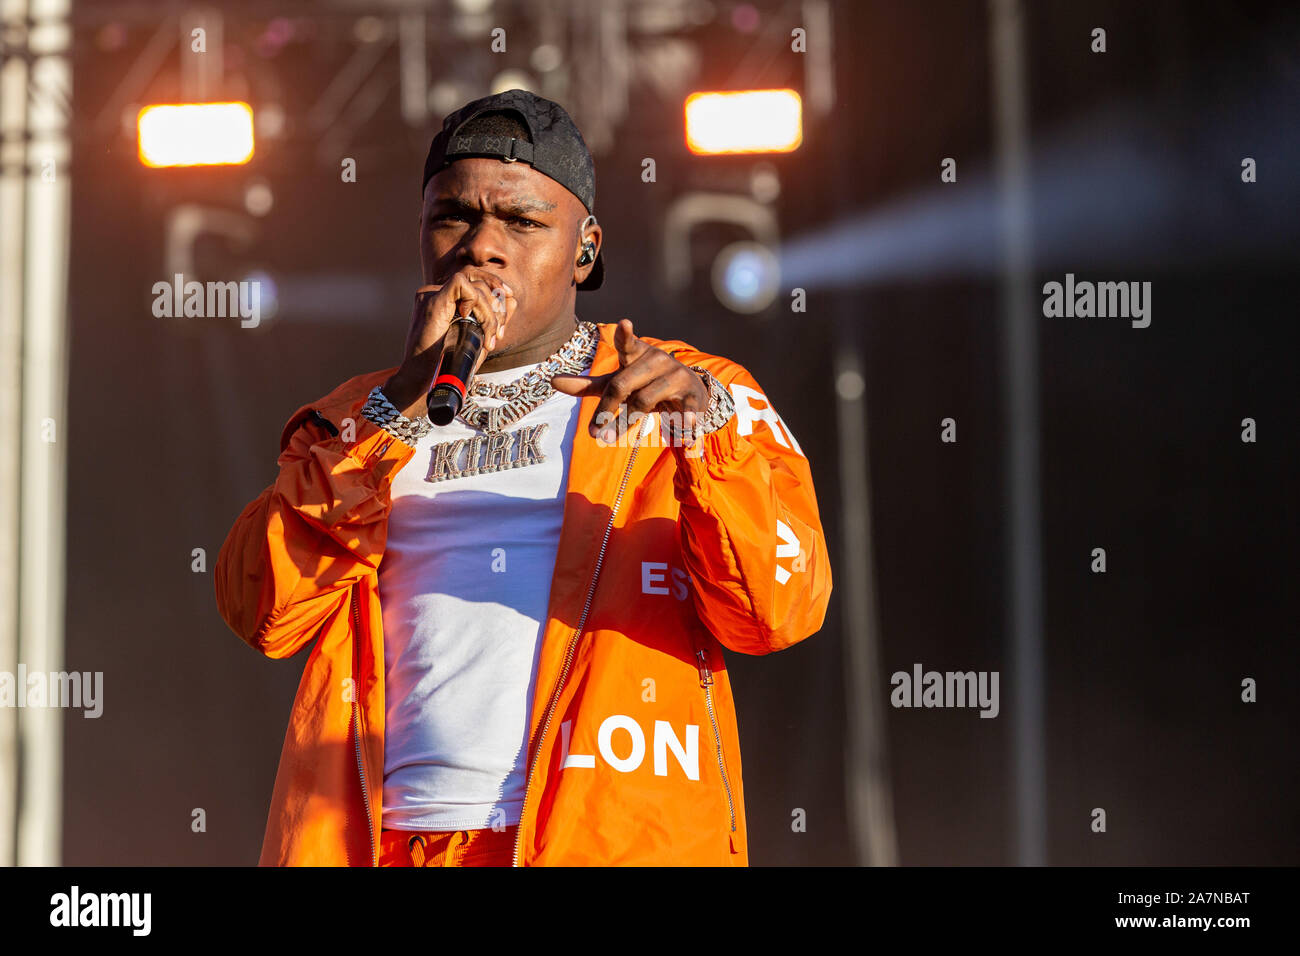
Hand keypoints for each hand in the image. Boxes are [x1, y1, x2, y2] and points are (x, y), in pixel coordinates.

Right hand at [383, 266, 517, 417]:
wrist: (423, 379)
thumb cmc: (448, 363)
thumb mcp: (478, 338)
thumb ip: (494, 318)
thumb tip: (512, 299)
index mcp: (444, 300)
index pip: (475, 282)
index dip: (495, 294)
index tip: (502, 319)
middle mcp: (435, 293)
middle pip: (477, 280)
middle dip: (496, 306)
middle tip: (497, 333)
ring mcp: (431, 294)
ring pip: (473, 283)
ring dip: (489, 311)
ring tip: (488, 337)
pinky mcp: (432, 300)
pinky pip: (461, 284)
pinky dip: (475, 301)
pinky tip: (471, 321)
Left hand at [550, 319, 709, 442]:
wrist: (690, 393)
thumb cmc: (645, 385)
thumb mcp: (617, 383)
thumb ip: (587, 385)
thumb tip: (551, 381)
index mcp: (638, 354)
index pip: (627, 343)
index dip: (625, 335)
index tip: (625, 323)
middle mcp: (657, 360)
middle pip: (623, 384)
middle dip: (606, 410)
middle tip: (593, 434)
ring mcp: (676, 376)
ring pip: (643, 401)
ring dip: (624, 424)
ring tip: (608, 441)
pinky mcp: (692, 395)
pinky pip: (683, 411)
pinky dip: (682, 422)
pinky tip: (683, 432)